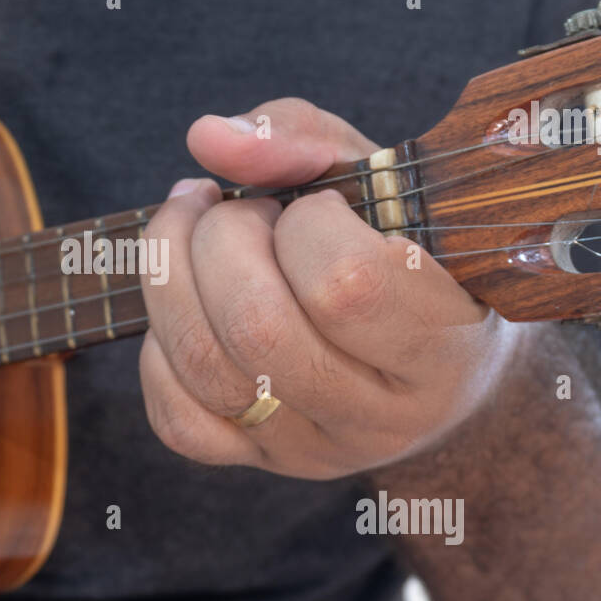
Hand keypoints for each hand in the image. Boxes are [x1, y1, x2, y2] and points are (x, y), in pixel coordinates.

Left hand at [139, 98, 526, 478]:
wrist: (440, 372)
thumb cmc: (411, 256)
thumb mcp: (385, 183)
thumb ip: (305, 139)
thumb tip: (207, 137)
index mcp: (440, 345)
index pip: (345, 286)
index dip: (307, 224)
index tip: (318, 206)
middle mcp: (379, 417)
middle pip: (257, 329)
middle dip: (222, 240)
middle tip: (243, 212)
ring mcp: (313, 450)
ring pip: (204, 368)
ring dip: (173, 275)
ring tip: (196, 232)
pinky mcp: (258, 463)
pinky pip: (177, 420)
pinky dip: (159, 349)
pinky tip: (188, 304)